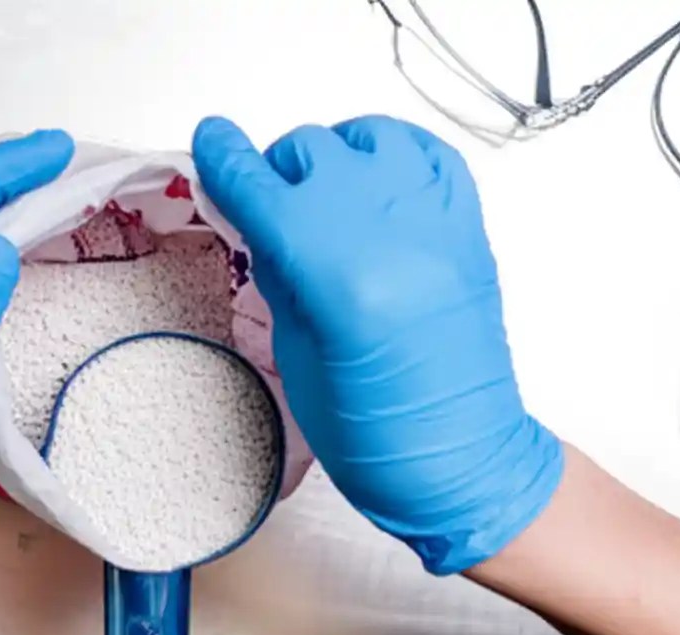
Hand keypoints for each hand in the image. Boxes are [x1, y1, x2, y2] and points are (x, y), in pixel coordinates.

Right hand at [192, 115, 561, 573]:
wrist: (458, 455)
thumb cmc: (368, 429)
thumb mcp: (294, 353)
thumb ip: (276, 273)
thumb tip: (258, 218)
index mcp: (330, 272)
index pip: (258, 186)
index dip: (224, 159)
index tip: (211, 143)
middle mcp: (385, 229)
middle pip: (309, 150)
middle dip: (278, 173)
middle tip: (272, 213)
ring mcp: (433, 218)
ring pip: (367, 135)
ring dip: (336, 156)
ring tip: (329, 198)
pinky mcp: (467, 221)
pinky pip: (426, 150)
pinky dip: (394, 154)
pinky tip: (377, 185)